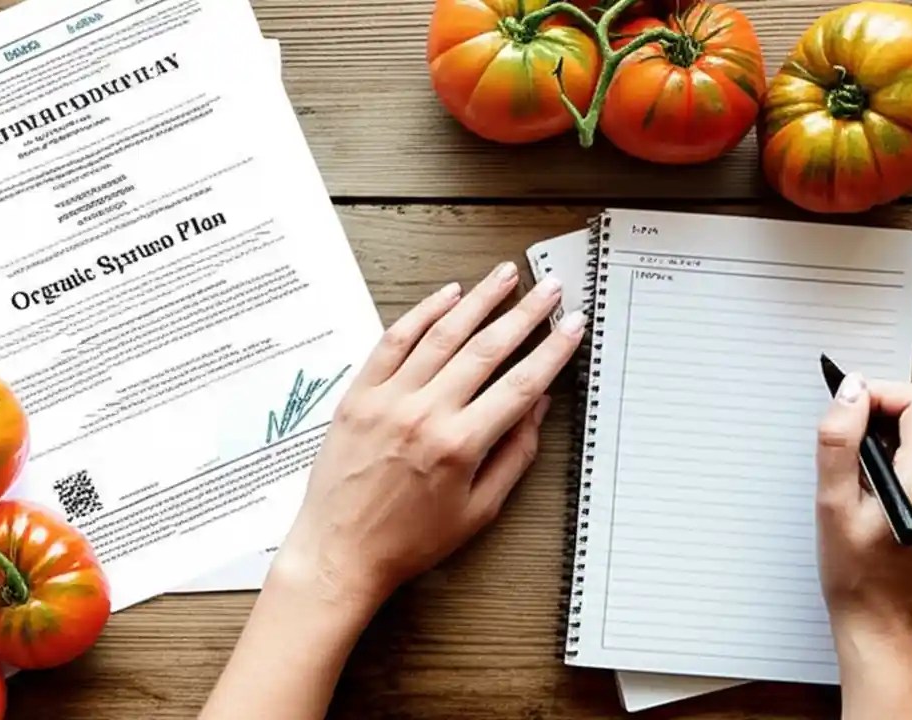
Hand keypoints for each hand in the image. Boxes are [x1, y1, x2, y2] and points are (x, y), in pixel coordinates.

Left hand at [274, 262, 584, 610]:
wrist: (340, 552)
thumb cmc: (408, 541)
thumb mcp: (478, 510)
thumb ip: (514, 455)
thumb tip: (537, 407)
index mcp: (460, 446)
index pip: (520, 384)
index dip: (553, 350)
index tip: (571, 325)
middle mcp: (425, 414)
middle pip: (486, 349)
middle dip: (524, 314)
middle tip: (549, 288)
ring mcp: (388, 400)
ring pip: (442, 334)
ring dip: (479, 300)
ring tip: (505, 276)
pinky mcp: (358, 395)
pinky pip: (393, 341)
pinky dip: (422, 313)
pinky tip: (448, 295)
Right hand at [815, 375, 911, 718]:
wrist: (882, 623)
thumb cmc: (854, 576)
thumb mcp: (831, 506)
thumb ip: (839, 442)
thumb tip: (849, 391)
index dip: (880, 394)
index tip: (847, 412)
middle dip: (889, 405)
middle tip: (853, 434)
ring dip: (896, 426)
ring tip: (861, 463)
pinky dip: (905, 447)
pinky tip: (876, 477)